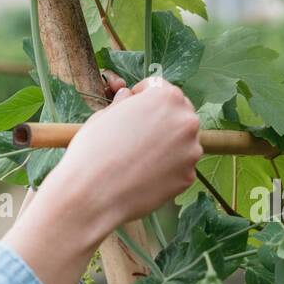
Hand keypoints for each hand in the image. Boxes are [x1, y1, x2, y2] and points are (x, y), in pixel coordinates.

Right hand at [31, 76, 201, 251]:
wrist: (92, 195)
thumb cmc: (92, 151)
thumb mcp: (103, 115)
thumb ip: (123, 103)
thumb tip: (127, 96)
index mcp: (166, 97)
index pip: (159, 88)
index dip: (141, 97)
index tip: (131, 108)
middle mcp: (186, 121)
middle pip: (176, 114)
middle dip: (159, 121)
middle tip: (136, 137)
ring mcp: (191, 151)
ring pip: (180, 142)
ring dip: (165, 146)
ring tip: (137, 160)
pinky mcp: (188, 177)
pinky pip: (179, 167)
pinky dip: (165, 170)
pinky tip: (143, 176)